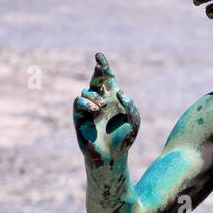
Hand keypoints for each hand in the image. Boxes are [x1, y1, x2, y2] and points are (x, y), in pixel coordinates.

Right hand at [73, 52, 139, 168]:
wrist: (112, 157)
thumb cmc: (125, 140)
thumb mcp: (135, 122)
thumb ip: (132, 107)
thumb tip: (121, 93)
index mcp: (113, 99)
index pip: (107, 79)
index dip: (103, 66)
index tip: (98, 55)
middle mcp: (100, 101)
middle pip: (95, 80)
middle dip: (97, 71)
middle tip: (99, 67)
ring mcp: (89, 109)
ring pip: (86, 91)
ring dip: (94, 96)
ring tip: (101, 107)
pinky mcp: (80, 118)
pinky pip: (78, 103)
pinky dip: (86, 103)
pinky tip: (95, 109)